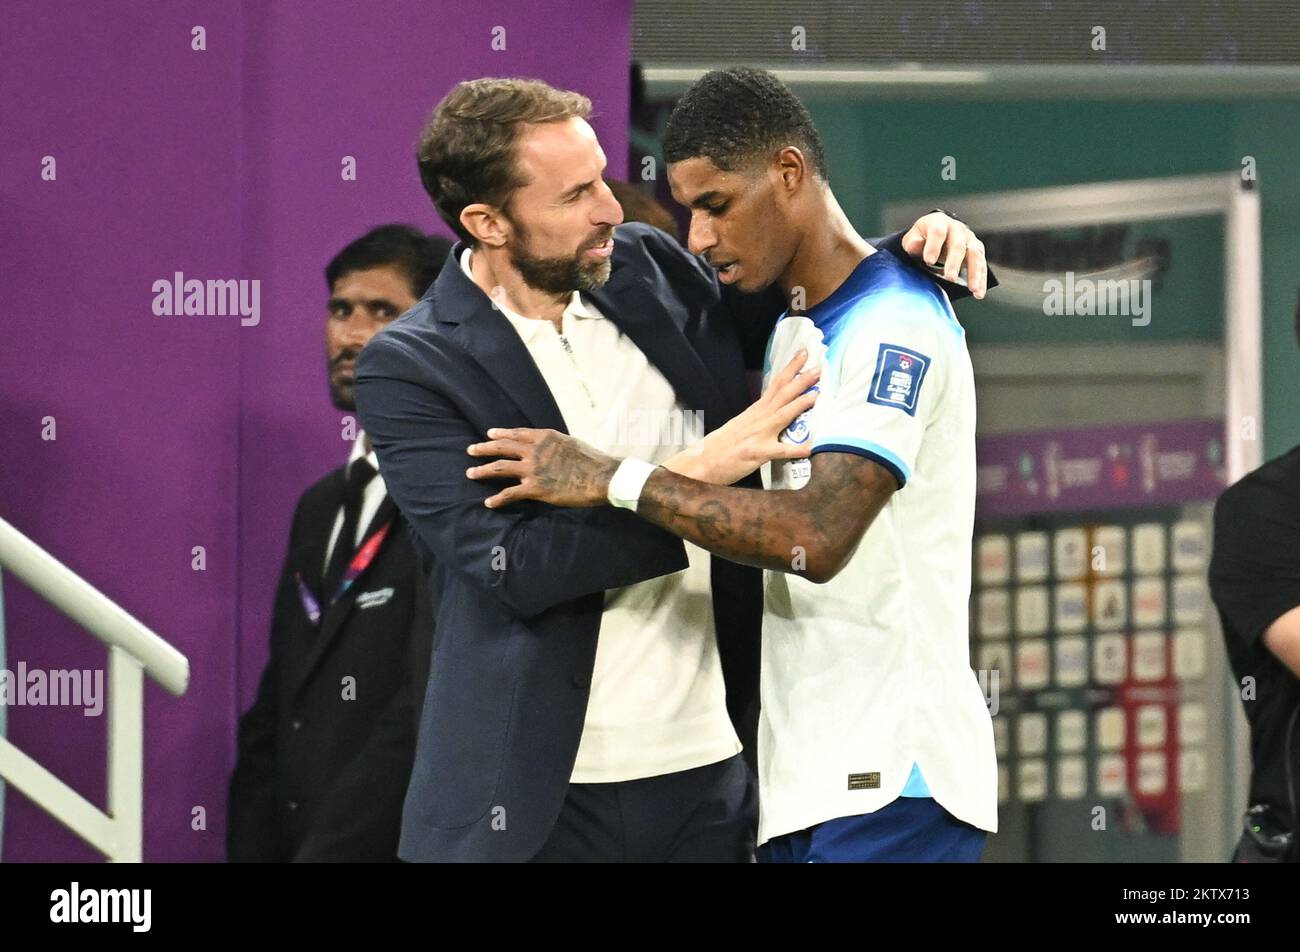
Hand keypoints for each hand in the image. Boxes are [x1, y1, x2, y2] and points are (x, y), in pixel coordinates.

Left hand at [466, 428, 617, 508]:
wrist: (600, 476)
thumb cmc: (591, 460)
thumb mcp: (570, 443)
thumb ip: (555, 444)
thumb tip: (550, 448)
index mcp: (544, 437)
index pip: (516, 433)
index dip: (501, 433)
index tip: (489, 434)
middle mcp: (534, 450)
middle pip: (502, 447)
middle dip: (484, 448)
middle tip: (471, 450)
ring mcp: (533, 469)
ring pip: (499, 467)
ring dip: (482, 470)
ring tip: (470, 473)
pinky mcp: (535, 488)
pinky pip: (511, 493)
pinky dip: (498, 498)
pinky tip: (489, 502)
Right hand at [665, 348, 820, 484]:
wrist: (700, 463)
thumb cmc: (719, 447)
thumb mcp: (740, 426)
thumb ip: (758, 420)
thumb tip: (776, 415)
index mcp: (754, 412)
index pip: (775, 385)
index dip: (790, 369)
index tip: (803, 355)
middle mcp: (757, 419)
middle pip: (781, 394)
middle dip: (801, 380)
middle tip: (818, 367)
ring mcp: (757, 435)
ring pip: (782, 415)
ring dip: (800, 404)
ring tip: (817, 394)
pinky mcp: (757, 453)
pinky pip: (780, 451)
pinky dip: (796, 449)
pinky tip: (810, 447)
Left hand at [900, 211, 987, 298]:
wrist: (937, 234)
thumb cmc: (923, 237)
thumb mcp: (914, 238)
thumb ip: (913, 243)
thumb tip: (913, 245)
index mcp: (939, 222)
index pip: (938, 232)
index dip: (933, 246)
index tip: (929, 261)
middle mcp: (957, 229)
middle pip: (958, 244)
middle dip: (954, 262)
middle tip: (950, 278)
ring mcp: (969, 240)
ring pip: (975, 254)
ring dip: (975, 272)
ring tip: (973, 289)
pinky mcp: (977, 251)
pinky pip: (981, 265)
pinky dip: (981, 279)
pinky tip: (979, 293)